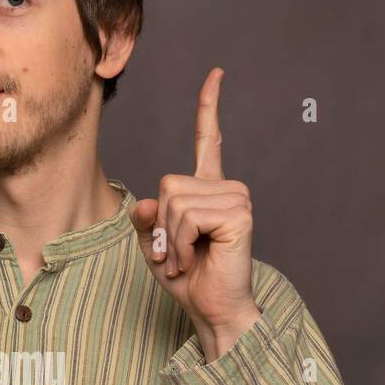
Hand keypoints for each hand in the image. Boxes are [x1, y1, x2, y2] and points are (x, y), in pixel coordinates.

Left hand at [129, 68, 260, 349]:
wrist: (211, 310)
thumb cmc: (187, 279)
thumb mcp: (153, 245)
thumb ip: (145, 219)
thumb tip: (146, 202)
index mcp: (209, 190)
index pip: (210, 140)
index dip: (209, 108)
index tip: (216, 75)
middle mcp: (227, 188)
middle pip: (168, 184)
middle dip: (161, 224)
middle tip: (176, 253)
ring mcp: (236, 199)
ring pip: (174, 202)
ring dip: (170, 239)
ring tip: (185, 259)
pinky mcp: (239, 214)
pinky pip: (187, 217)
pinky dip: (179, 244)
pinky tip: (193, 259)